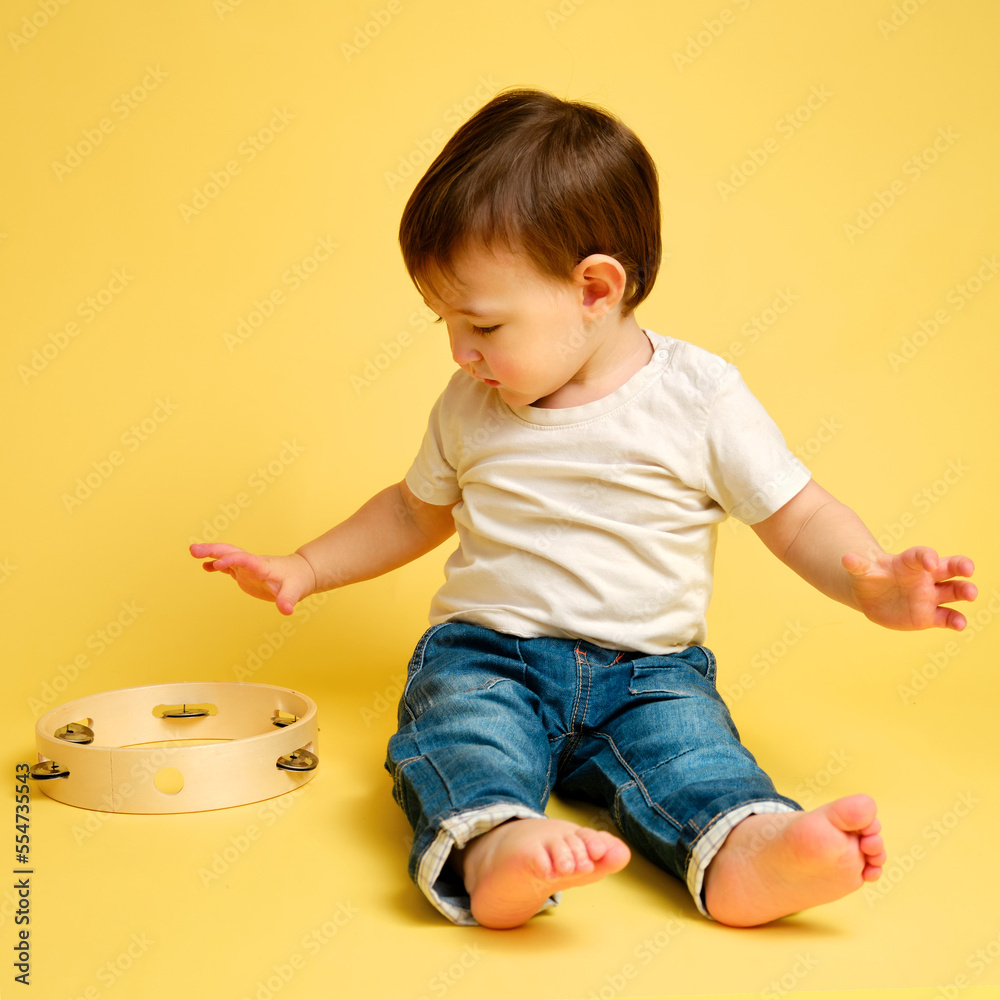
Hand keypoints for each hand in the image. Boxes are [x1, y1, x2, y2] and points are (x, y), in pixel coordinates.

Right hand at [189, 543, 316, 615]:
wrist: (302, 573)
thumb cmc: (298, 580)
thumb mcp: (295, 591)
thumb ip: (288, 600)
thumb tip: (286, 611)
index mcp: (262, 566)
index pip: (246, 560)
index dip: (232, 560)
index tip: (218, 563)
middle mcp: (252, 564)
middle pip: (231, 552)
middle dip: (213, 550)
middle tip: (193, 549)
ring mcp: (248, 567)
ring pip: (227, 556)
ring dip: (210, 553)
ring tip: (193, 551)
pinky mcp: (246, 573)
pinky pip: (228, 566)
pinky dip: (216, 564)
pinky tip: (205, 566)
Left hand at [842, 546, 976, 631]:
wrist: (871, 597)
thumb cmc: (869, 577)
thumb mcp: (861, 570)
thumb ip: (857, 565)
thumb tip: (846, 558)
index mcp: (909, 563)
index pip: (922, 555)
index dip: (927, 556)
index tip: (929, 561)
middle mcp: (926, 578)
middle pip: (949, 568)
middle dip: (961, 566)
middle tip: (968, 570)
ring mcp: (930, 596)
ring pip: (954, 592)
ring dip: (965, 591)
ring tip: (970, 594)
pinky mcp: (930, 616)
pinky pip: (947, 617)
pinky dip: (955, 620)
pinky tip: (959, 625)